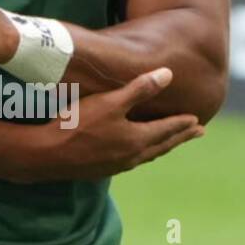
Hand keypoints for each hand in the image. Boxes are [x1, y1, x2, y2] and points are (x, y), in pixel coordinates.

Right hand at [14, 68, 204, 182]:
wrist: (47, 154)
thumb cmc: (78, 125)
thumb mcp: (111, 102)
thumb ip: (140, 89)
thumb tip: (168, 75)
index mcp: (137, 139)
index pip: (167, 129)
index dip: (183, 123)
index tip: (198, 121)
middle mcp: (131, 156)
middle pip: (162, 145)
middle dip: (180, 137)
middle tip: (198, 133)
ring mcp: (116, 165)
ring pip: (147, 155)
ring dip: (162, 147)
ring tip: (171, 143)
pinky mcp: (101, 169)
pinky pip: (132, 161)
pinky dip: (143, 154)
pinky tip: (136, 153)